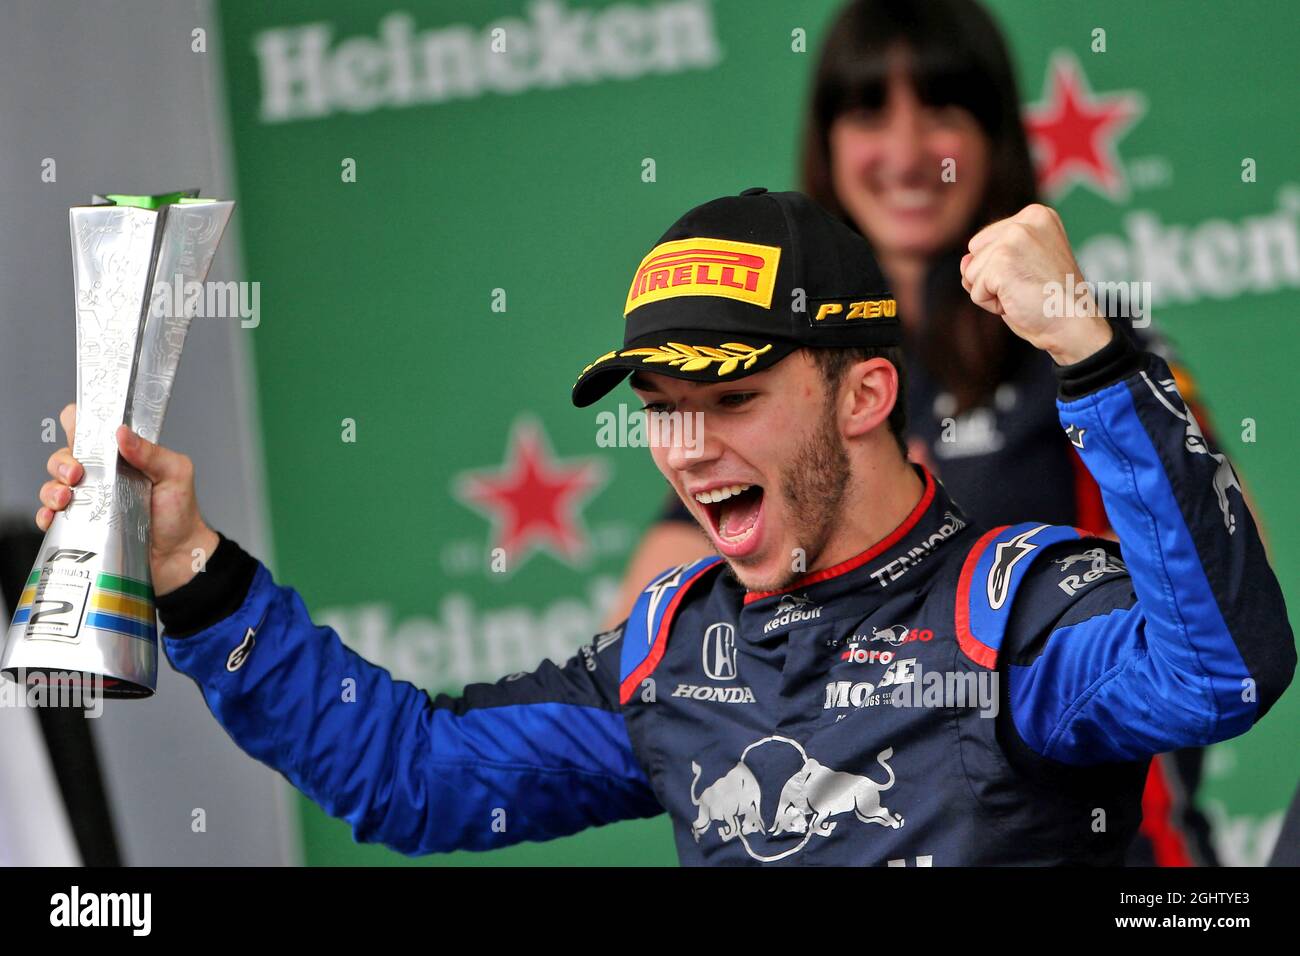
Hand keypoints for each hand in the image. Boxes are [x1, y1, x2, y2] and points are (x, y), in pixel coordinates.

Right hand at [38, 403, 218, 595]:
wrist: (179, 556)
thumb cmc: (180, 514)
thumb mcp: (175, 475)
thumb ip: (152, 453)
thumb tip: (122, 432)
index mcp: (120, 457)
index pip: (90, 431)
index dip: (78, 424)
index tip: (80, 433)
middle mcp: (100, 476)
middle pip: (63, 457)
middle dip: (62, 462)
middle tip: (76, 474)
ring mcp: (88, 502)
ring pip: (52, 485)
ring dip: (51, 489)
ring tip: (65, 499)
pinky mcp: (81, 527)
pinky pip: (51, 518)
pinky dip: (46, 516)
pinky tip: (53, 519)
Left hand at [959, 203, 1113, 364]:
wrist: (1073, 324)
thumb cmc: (1050, 300)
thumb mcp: (1020, 268)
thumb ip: (989, 258)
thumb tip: (964, 262)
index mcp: (1035, 216)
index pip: (985, 242)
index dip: (999, 268)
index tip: (1032, 275)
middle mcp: (1025, 220)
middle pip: (975, 253)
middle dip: (992, 278)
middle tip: (1027, 287)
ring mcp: (1013, 238)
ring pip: (971, 273)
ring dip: (992, 293)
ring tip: (1025, 294)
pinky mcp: (1002, 260)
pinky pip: (975, 291)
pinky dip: (992, 305)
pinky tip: (1018, 302)